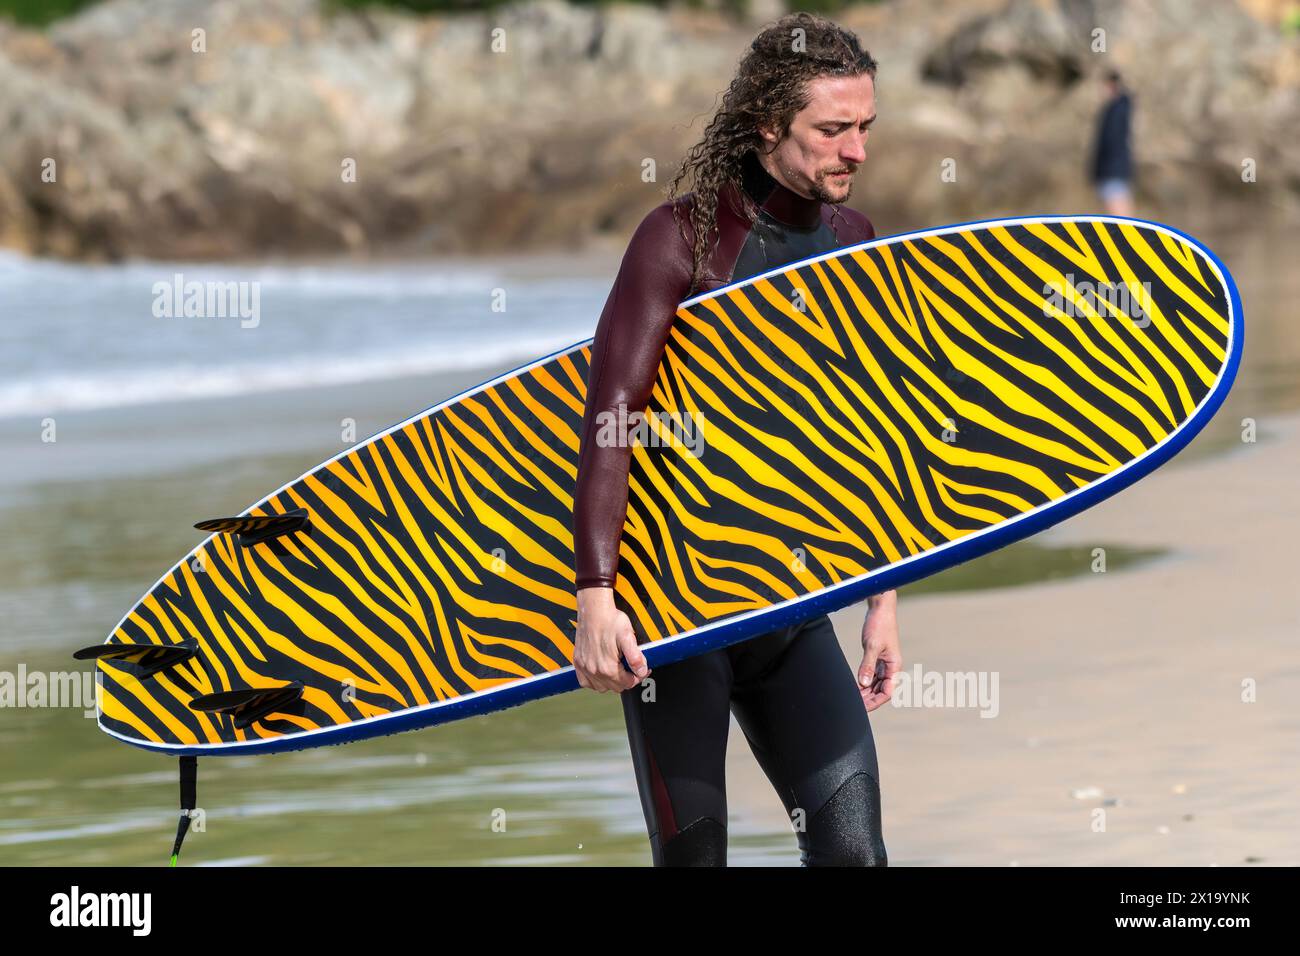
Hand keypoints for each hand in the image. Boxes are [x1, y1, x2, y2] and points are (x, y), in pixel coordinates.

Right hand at [574, 587, 649, 692]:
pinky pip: (585, 682)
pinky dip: (595, 681)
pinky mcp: (578, 662)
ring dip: (611, 682)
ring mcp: (584, 667)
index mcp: (607, 667)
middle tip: (632, 668)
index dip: (638, 678)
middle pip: (616, 687)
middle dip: (627, 679)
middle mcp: (594, 670)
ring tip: (618, 669)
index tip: (642, 670)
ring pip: (601, 687)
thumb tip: (642, 671)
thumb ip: (635, 657)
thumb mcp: (628, 637)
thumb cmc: (610, 620)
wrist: (593, 610)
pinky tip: (601, 672)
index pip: (627, 683)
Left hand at [857, 589, 899, 711]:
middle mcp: (891, 668)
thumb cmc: (879, 624)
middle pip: (881, 691)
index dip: (875, 702)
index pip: (887, 692)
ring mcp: (884, 664)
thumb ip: (868, 665)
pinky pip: (871, 676)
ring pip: (876, 685)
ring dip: (865, 693)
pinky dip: (863, 683)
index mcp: (894, 666)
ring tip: (852, 700)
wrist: (880, 608)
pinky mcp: (877, 659)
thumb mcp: (872, 646)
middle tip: (853, 707)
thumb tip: (864, 684)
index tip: (862, 708)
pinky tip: (854, 688)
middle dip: (868, 700)